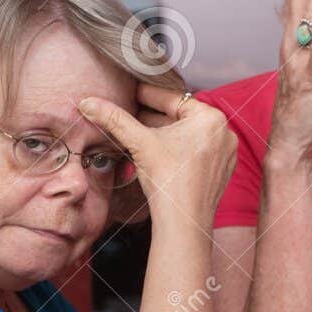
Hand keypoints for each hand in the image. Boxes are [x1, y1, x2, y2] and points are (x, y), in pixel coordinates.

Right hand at [78, 81, 234, 224]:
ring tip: (138, 131)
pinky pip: (195, 150)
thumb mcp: (139, 142)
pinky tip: (156, 151)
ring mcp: (224, 153)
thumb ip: (114, 119)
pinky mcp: (220, 170)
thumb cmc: (169, 180)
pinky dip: (176, 148)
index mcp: (211, 119)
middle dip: (154, 115)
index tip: (132, 90)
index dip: (148, 95)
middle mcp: (223, 133)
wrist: (182, 222)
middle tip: (130, 111)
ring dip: (163, 132)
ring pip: (187, 134)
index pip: (174, 99)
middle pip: (181, 117)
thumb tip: (87, 102)